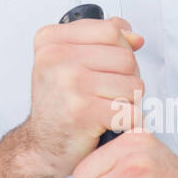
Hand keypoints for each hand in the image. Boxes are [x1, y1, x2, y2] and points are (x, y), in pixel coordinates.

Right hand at [26, 15, 144, 177]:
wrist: (42, 147)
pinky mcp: (84, 112)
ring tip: (106, 109)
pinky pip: (131, 111)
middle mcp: (56, 58)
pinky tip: (109, 124)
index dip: (120, 51)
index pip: (111, 30)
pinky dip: (128, 122)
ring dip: (128, 102)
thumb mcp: (71, 62)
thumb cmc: (60, 106)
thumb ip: (103, 41)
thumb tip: (134, 36)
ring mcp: (70, 84)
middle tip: (105, 95)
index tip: (106, 69)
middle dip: (126, 79)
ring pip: (133, 85)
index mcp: (52, 40)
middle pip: (126, 57)